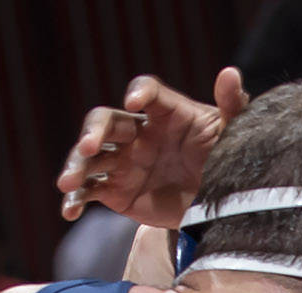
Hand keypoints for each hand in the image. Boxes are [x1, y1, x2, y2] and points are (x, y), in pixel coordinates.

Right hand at [57, 68, 248, 226]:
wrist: (218, 208)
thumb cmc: (226, 162)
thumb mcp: (234, 137)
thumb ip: (232, 106)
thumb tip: (229, 72)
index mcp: (168, 114)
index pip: (149, 92)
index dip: (139, 93)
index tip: (135, 102)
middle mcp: (139, 133)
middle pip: (106, 121)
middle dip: (93, 132)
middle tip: (89, 146)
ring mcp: (124, 162)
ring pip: (90, 157)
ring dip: (75, 166)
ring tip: (67, 182)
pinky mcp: (115, 190)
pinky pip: (89, 191)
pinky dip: (75, 200)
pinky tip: (68, 211)